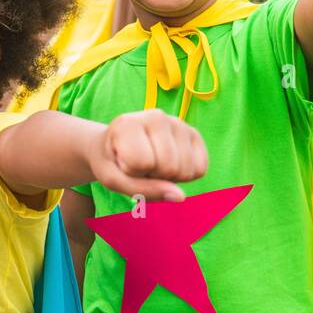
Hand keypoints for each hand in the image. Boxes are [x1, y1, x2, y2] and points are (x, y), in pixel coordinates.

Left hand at [88, 109, 207, 201]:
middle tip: (138, 164)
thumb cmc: (112, 163)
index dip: (132, 172)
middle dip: (152, 176)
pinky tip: (167, 163)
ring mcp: (178, 123)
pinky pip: (200, 169)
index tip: (121, 161)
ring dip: (168, 177)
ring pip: (186, 170)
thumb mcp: (113, 180)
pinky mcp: (194, 134)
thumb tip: (180, 196)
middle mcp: (156, 117)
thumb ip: (142, 190)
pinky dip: (184, 176)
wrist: (116, 145)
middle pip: (169, 168)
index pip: (142, 163)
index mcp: (128, 123)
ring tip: (151, 163)